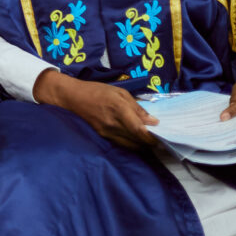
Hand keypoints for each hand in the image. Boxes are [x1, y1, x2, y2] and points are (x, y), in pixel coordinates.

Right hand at [35, 70, 157, 149]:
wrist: (72, 97)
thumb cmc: (97, 91)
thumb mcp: (119, 92)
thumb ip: (137, 107)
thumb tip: (153, 121)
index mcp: (119, 110)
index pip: (140, 131)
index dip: (153, 137)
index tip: (162, 137)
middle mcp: (114, 125)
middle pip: (138, 141)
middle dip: (150, 142)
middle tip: (159, 138)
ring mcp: (107, 133)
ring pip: (131, 145)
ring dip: (142, 144)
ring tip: (148, 139)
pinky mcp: (103, 136)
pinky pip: (122, 144)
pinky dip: (132, 143)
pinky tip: (135, 138)